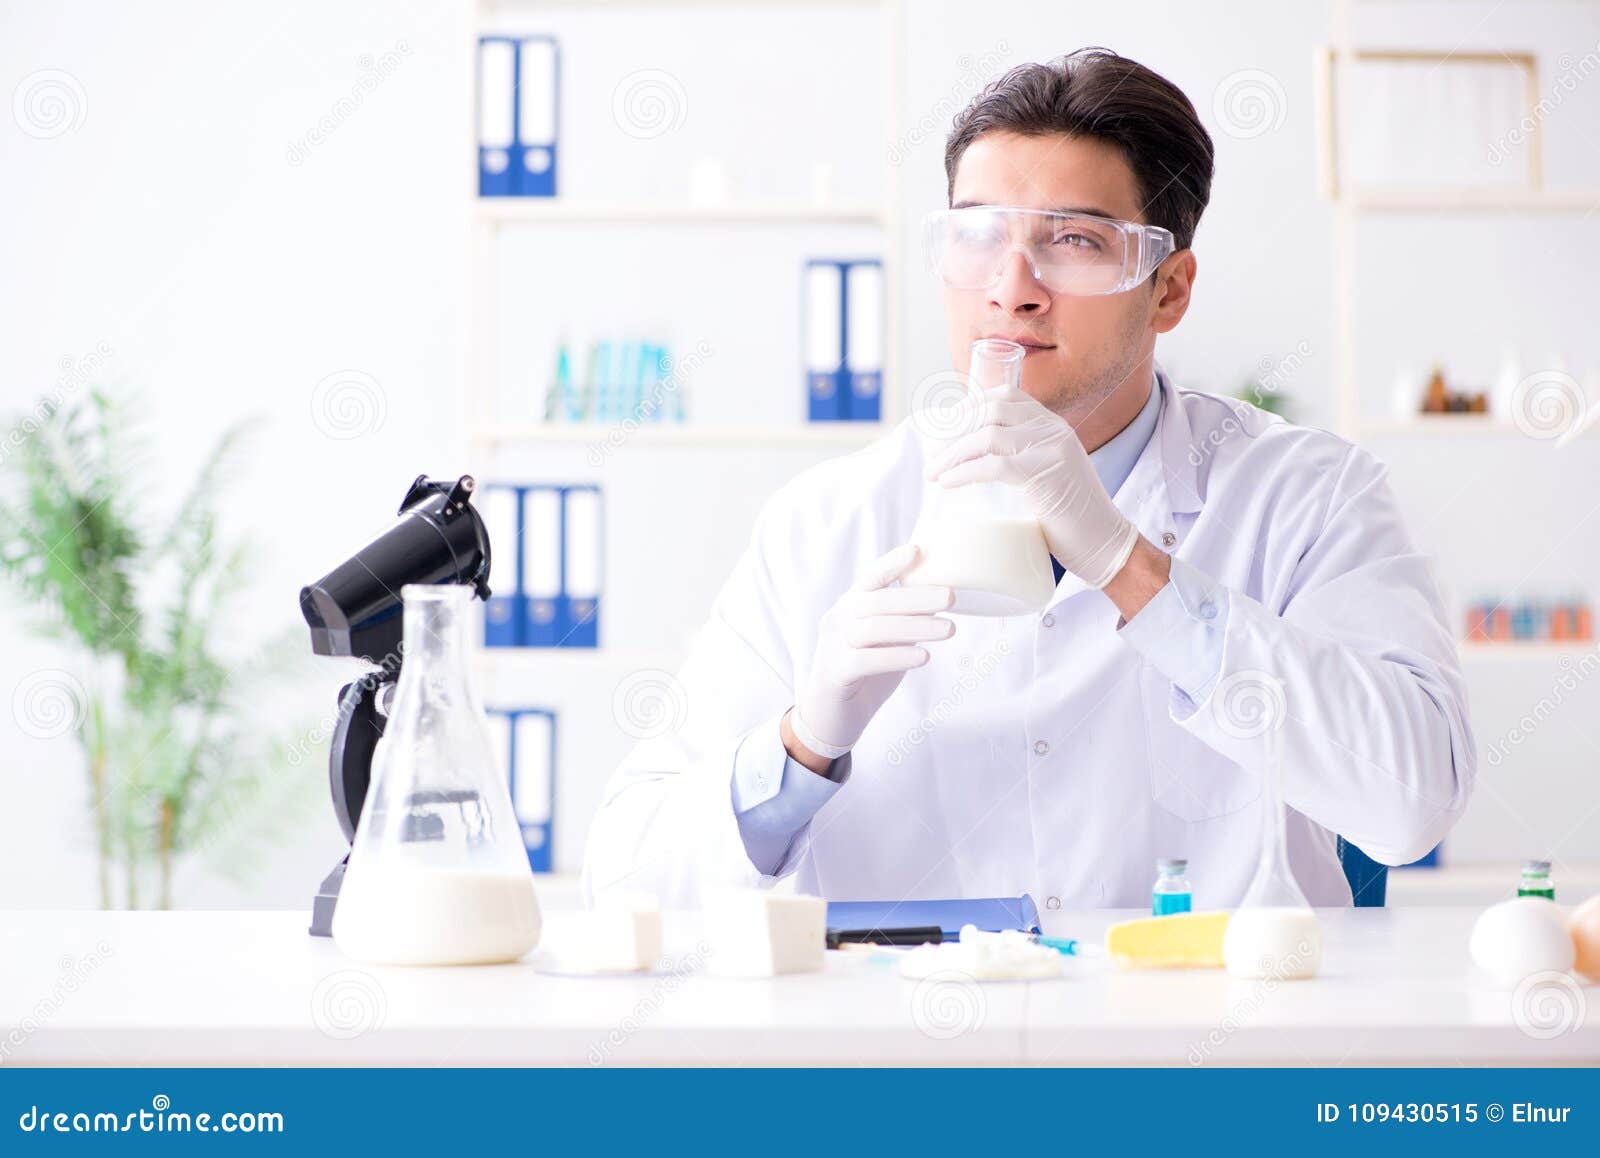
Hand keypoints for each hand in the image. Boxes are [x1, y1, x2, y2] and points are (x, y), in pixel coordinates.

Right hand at [789, 543, 954, 761]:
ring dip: (915, 626)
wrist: (829, 715)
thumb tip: (940, 598)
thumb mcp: (882, 639)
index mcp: (850, 606)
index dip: (892, 563)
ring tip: (949, 629)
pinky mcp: (835, 673)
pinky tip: (924, 656)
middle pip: (876, 602)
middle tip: (952, 596)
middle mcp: (838, 620)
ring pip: (873, 629)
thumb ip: (900, 620)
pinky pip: (866, 660)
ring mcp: (833, 646)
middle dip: (916, 597)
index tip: (918, 551)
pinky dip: (897, 656)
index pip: (870, 577)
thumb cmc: (862, 672)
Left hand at [925, 385, 1139, 588]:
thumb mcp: (1046, 473)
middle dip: (954, 430)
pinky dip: (964, 472)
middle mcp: (1053, 429)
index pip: (1005, 396)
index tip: (945, 427)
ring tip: (934, 472)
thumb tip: (973, 457)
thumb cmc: (1070, 517)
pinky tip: (947, 482)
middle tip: (933, 453)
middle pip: (991, 410)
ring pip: (988, 435)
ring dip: (953, 454)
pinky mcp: (1045, 474)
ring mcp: (1052, 448)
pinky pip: (993, 464)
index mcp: (1052, 425)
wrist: (1105, 544)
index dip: (969, 406)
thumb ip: (1021, 457)